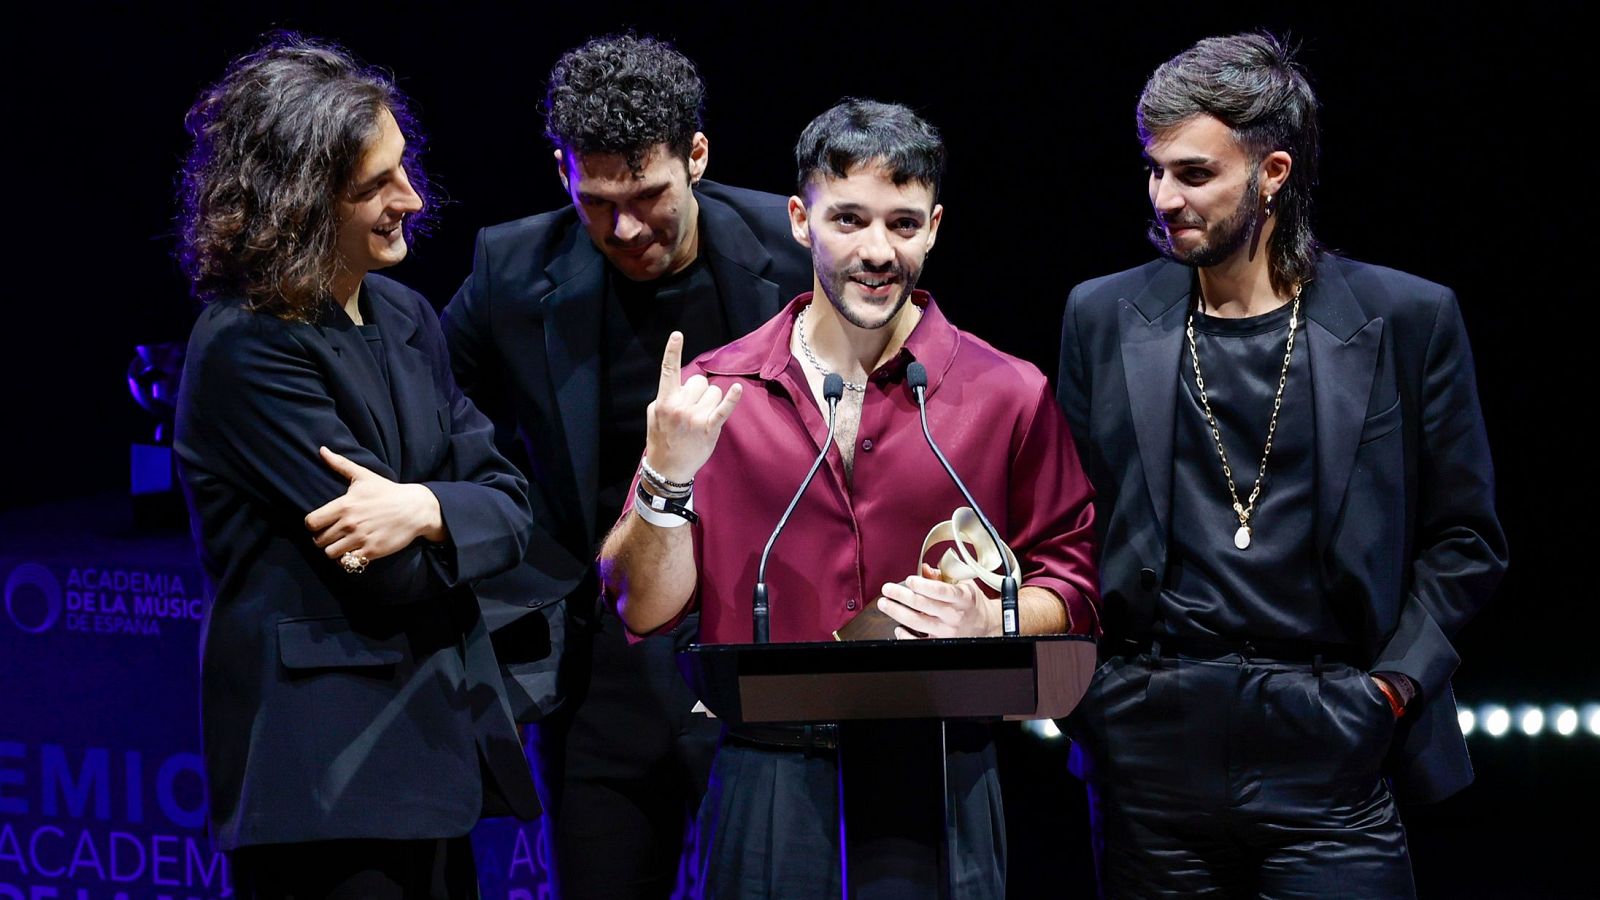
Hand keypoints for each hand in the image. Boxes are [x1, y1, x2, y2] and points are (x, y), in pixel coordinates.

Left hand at [305, 446, 444, 562]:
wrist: (415, 508)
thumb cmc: (387, 491)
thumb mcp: (364, 476)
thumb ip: (340, 464)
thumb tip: (322, 450)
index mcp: (344, 505)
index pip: (311, 522)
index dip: (312, 524)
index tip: (320, 524)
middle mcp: (349, 524)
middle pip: (319, 540)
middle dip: (322, 539)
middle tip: (331, 535)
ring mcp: (360, 538)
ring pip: (331, 553)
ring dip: (334, 550)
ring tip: (341, 545)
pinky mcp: (372, 551)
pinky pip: (348, 563)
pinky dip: (347, 560)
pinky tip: (352, 552)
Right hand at [644, 331, 741, 482]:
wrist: (668, 468)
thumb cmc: (661, 439)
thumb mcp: (654, 415)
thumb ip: (666, 396)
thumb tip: (680, 383)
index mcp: (664, 401)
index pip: (668, 371)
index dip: (672, 351)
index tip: (677, 335)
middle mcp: (680, 407)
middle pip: (699, 381)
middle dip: (698, 391)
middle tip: (692, 408)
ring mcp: (695, 418)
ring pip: (713, 391)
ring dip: (711, 400)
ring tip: (701, 417)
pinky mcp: (709, 428)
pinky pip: (723, 409)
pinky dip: (731, 399)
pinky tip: (737, 389)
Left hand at [876, 563, 1000, 638]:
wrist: (987, 626)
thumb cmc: (972, 603)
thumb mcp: (964, 585)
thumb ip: (943, 577)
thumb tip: (925, 569)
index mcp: (961, 597)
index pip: (940, 591)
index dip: (923, 585)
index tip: (909, 579)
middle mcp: (953, 615)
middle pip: (923, 605)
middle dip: (901, 596)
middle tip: (887, 589)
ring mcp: (947, 631)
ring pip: (917, 622)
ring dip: (897, 612)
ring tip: (885, 604)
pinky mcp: (941, 642)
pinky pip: (920, 642)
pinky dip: (906, 635)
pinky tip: (898, 627)